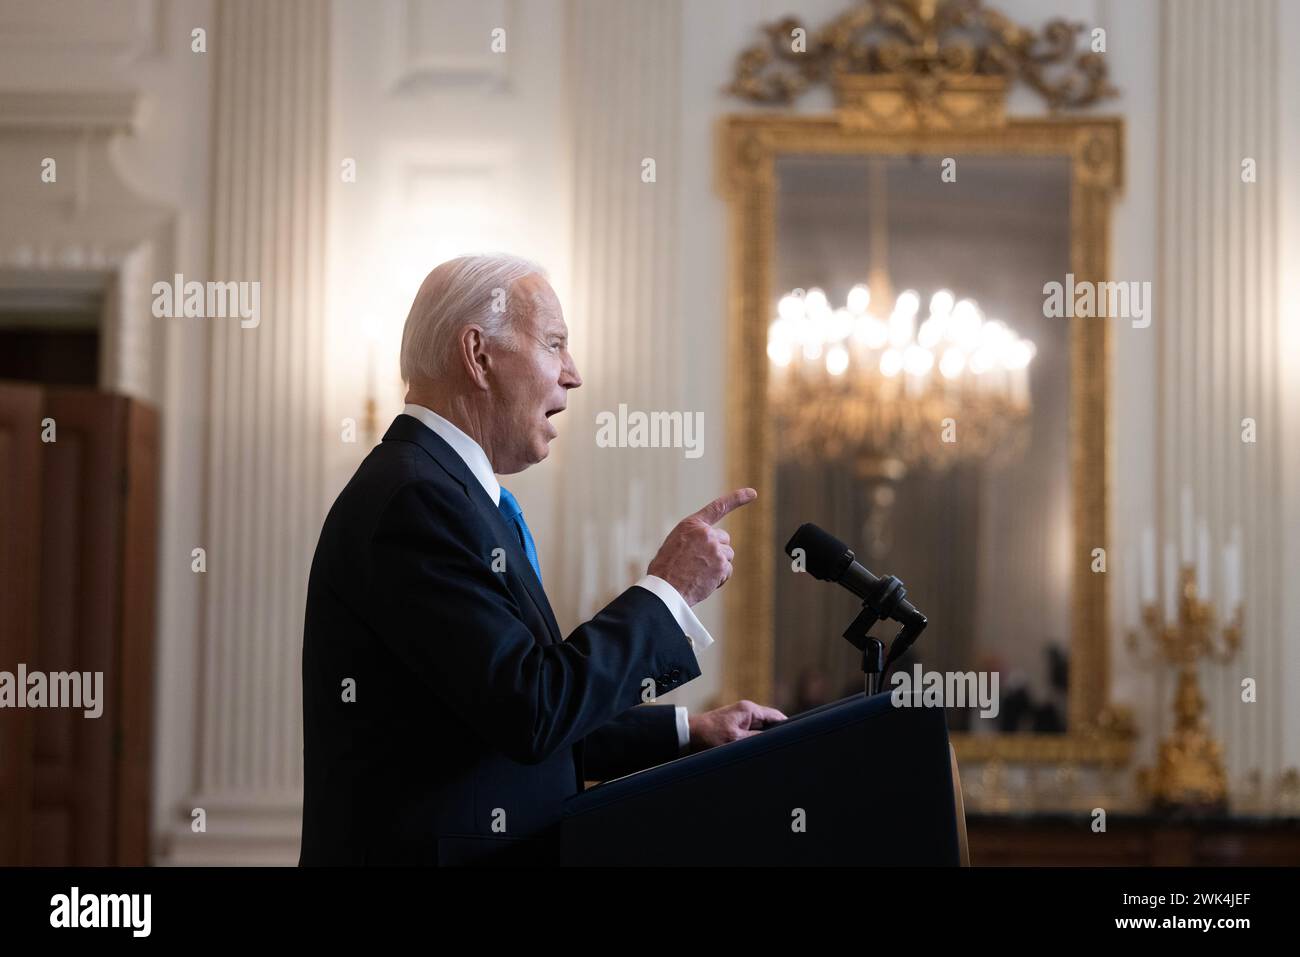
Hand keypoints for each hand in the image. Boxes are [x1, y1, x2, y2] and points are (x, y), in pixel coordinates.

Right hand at [647, 487, 755, 605]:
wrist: (665, 588)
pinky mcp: (721, 565)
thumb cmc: (665, 570)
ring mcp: (715, 549)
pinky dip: (719, 578)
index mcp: (691, 525)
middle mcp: (705, 533)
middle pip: (724, 539)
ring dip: (718, 565)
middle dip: (717, 550)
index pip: (718, 507)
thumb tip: (702, 549)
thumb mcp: (674, 544)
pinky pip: (727, 571)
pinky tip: (704, 582)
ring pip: (727, 555)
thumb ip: (692, 540)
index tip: (753, 493)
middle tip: (700, 564)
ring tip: (699, 574)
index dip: (737, 498)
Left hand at [688, 700, 787, 751]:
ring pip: (762, 730)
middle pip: (771, 724)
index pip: (777, 717)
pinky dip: (756, 741)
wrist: (688, 735)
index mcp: (749, 710)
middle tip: (784, 749)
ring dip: (765, 740)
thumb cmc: (709, 736)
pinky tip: (757, 751)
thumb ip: (757, 739)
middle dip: (777, 736)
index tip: (796, 738)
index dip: (788, 728)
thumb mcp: (736, 740)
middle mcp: (747, 711)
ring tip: (771, 752)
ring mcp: (741, 718)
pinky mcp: (735, 726)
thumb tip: (774, 742)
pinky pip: (752, 734)